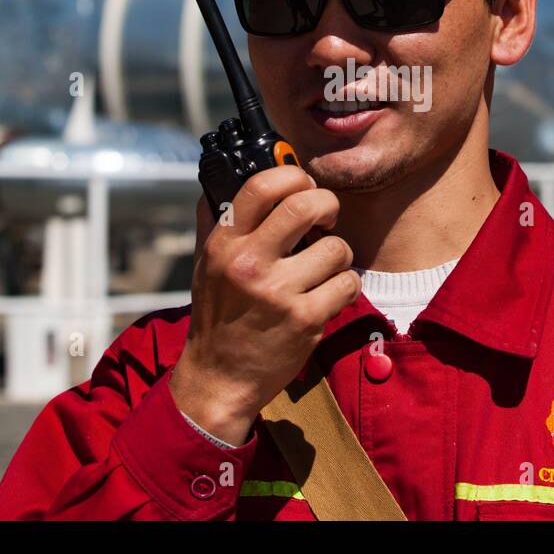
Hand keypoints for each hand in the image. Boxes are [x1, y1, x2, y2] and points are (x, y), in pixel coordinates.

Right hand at [168, 165, 358, 445]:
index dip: (292, 175)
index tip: (302, 185)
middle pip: (305, 205)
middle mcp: (249, 264)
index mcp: (225, 244)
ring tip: (323, 269)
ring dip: (338, 255)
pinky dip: (345, 287)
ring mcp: (279, 292)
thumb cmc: (218, 316)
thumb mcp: (205, 264)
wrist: (220, 378)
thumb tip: (224, 178)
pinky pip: (347, 283)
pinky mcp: (305, 319)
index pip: (261, 185)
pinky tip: (329, 295)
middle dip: (327, 204)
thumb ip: (215, 221)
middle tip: (326, 218)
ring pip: (336, 247)